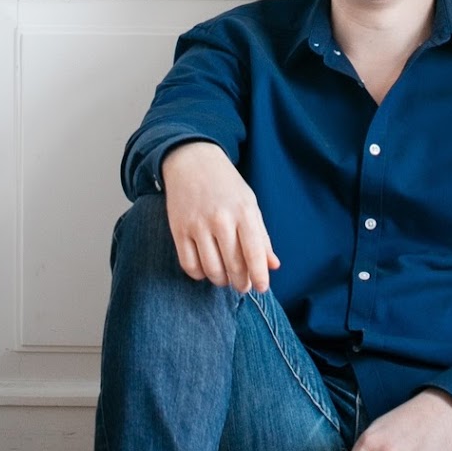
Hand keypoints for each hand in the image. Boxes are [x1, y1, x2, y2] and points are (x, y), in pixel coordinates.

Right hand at [161, 141, 278, 290]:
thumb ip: (262, 236)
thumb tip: (273, 266)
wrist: (193, 162)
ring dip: (221, 281)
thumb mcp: (250, 204)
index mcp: (244, 211)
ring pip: (211, 269)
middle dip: (241, 282)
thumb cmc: (227, 185)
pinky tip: (207, 269)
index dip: (259, 276)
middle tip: (243, 285)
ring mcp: (197, 225)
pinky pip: (189, 265)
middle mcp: (220, 219)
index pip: (254, 252)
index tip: (262, 288)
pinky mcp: (178, 230)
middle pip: (233, 265)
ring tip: (226, 278)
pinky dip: (200, 275)